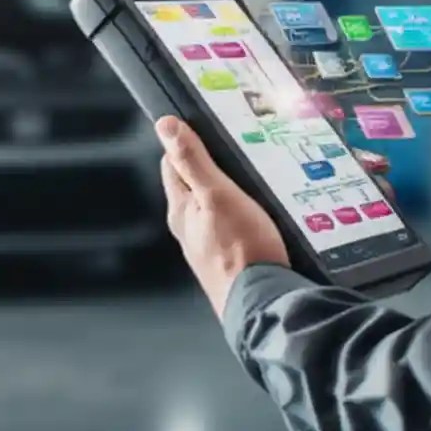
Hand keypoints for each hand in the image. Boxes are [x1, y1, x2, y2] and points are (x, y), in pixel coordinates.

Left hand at [155, 116, 393, 316]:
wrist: (264, 303)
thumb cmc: (242, 250)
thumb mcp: (218, 194)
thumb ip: (193, 161)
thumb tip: (165, 127)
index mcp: (181, 209)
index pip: (171, 165)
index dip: (183, 144)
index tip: (200, 129)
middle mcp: (189, 230)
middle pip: (192, 187)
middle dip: (207, 167)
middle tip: (232, 149)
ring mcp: (208, 247)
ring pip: (212, 209)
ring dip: (226, 192)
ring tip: (252, 179)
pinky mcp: (229, 262)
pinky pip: (230, 230)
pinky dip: (240, 216)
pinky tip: (260, 214)